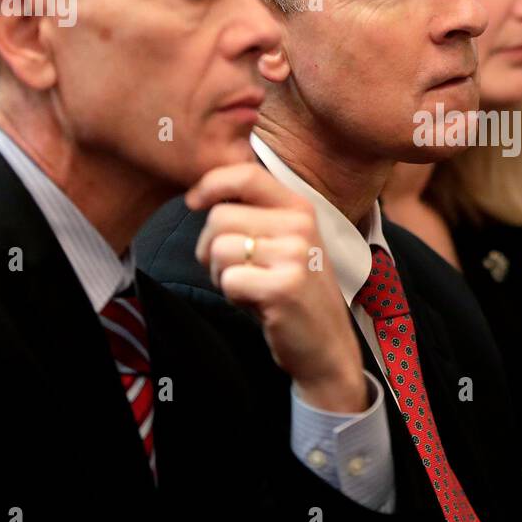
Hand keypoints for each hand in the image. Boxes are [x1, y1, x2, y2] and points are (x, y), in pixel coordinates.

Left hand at [187, 163, 368, 412]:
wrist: (327, 345)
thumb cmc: (294, 293)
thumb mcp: (285, 243)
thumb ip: (255, 216)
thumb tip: (199, 195)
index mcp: (300, 208)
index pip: (247, 175)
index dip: (211, 184)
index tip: (193, 202)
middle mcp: (301, 226)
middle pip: (220, 217)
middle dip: (210, 247)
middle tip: (233, 270)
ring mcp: (295, 255)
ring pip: (219, 249)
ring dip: (220, 274)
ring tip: (248, 286)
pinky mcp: (284, 287)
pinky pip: (229, 280)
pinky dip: (232, 295)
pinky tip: (256, 303)